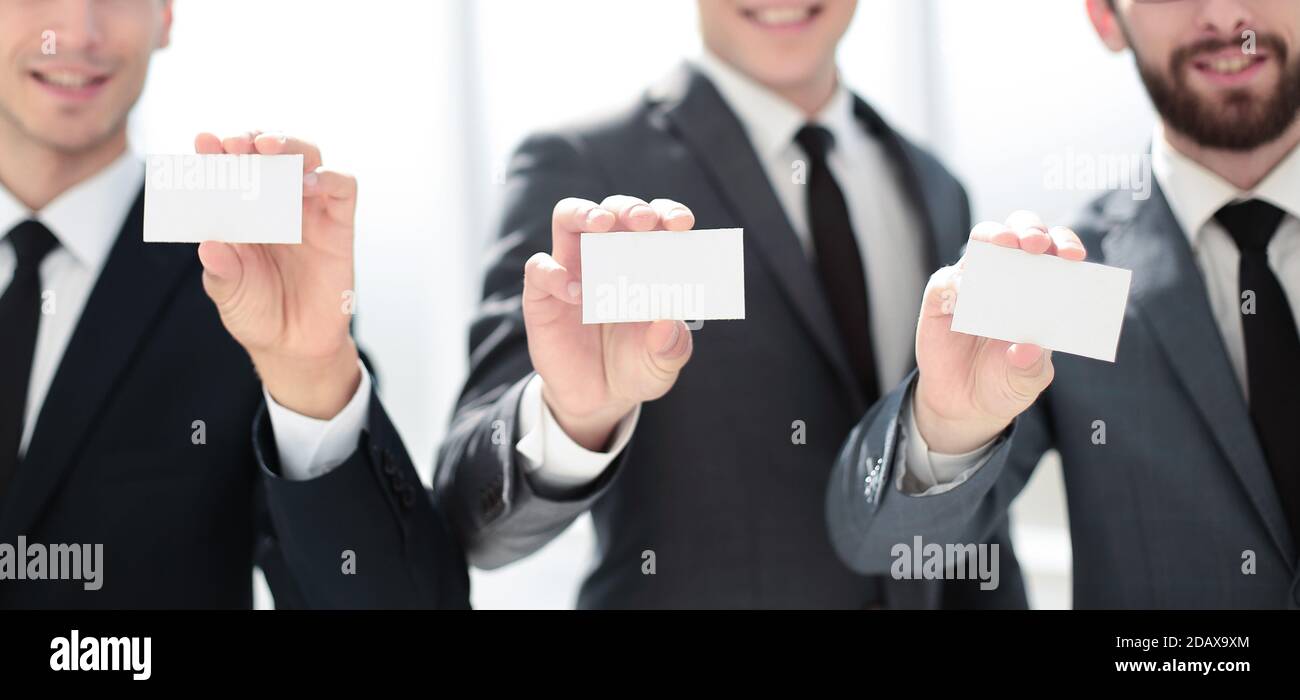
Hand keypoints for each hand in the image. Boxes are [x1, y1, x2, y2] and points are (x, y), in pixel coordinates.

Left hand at [195, 131, 360, 418]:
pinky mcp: (339, 226)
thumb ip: (221, 271)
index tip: (203, 142)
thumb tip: (208, 246)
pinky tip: (307, 184)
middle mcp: (275, 203)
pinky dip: (328, 177)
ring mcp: (309, 212)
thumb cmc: (257, 313)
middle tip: (235, 143)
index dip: (216, 152)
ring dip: (290, 145)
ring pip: (307, 158)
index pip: (230, 169)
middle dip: (252, 139)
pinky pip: (342, 188)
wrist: (296, 347)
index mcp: (241, 211)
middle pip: (270, 153)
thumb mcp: (229, 295)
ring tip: (268, 148)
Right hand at [524, 196, 695, 450]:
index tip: (683, 224)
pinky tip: (576, 294)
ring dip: (585, 213)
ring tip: (603, 225)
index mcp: (644, 262)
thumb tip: (669, 324)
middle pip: (613, 209)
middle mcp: (607, 257)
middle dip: (630, 208)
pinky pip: (539, 268)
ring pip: (568, 218)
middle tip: (644, 222)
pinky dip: (555, 273)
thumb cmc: (637, 367)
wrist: (599, 399)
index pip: (656, 222)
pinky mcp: (542, 294)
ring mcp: (572, 270)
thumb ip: (672, 346)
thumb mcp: (663, 364)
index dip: (668, 213)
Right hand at [913, 211, 1086, 453]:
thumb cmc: (1003, 383)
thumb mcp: (1024, 382)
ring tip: (1006, 244)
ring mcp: (973, 282)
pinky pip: (948, 279)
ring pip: (983, 240)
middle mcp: (1007, 276)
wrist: (963, 405)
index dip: (1065, 246)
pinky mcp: (941, 297)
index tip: (1073, 257)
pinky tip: (967, 290)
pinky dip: (959, 280)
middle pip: (1019, 233)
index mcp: (1040, 289)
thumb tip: (1030, 347)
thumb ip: (1029, 366)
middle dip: (1030, 229)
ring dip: (995, 236)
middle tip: (1035, 243)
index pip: (1056, 253)